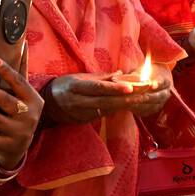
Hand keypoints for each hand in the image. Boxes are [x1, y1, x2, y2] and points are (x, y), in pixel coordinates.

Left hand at [0, 57, 42, 168]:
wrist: (22, 146)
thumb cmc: (21, 112)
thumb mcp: (25, 96)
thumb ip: (21, 73)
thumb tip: (24, 44)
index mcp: (34, 101)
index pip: (20, 83)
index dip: (8, 72)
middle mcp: (28, 117)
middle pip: (6, 101)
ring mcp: (17, 132)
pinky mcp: (5, 145)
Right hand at [45, 69, 171, 123]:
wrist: (48, 104)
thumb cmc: (67, 85)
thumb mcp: (80, 77)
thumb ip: (102, 77)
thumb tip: (121, 74)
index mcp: (76, 86)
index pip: (98, 87)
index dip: (115, 88)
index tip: (131, 87)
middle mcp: (78, 101)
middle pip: (106, 101)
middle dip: (127, 98)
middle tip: (145, 93)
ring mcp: (81, 113)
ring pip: (106, 110)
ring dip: (125, 105)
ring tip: (143, 99)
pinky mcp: (84, 121)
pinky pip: (103, 115)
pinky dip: (116, 110)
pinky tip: (130, 106)